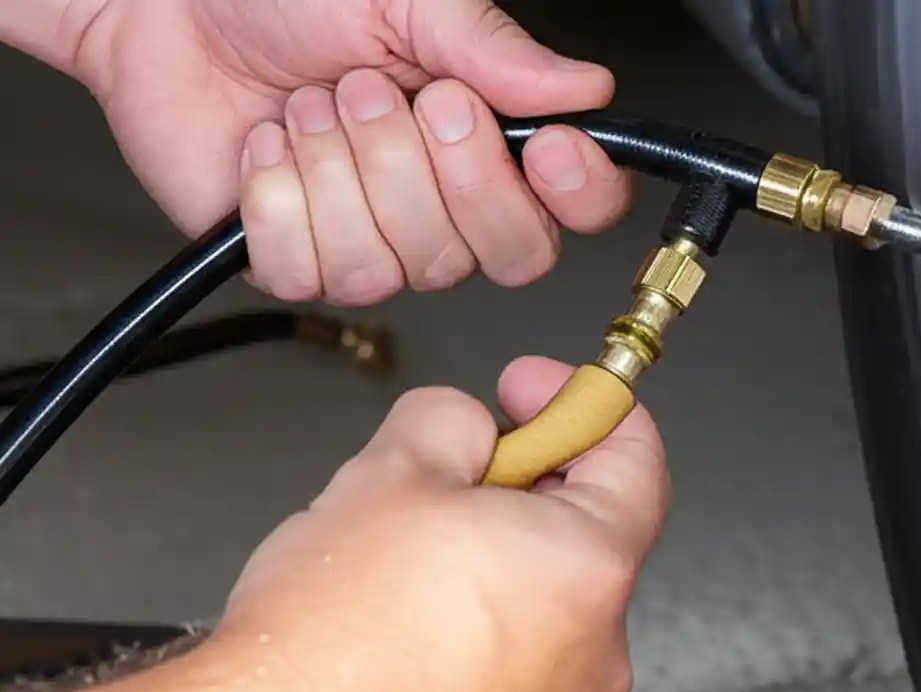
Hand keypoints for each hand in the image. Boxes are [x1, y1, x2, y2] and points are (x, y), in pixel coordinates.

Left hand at [74, 0, 632, 302]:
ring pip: (399, 267)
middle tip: (379, 92)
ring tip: (309, 107)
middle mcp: (446, 204)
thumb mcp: (407, 2)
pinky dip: (279, 198)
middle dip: (430, 171)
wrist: (172, 8)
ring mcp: (377, 243)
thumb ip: (496, 52)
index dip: (579, 194)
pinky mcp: (301, 263)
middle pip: (504, 254)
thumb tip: (586, 89)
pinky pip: (312, 273)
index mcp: (493, 139)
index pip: (584, 207)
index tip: (549, 148)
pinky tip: (270, 149)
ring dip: (341, 171)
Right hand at [207, 356, 666, 691]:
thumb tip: (466, 422)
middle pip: (586, 523)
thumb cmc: (334, 645)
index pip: (636, 455)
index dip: (581, 402)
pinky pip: (518, 645)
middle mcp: (597, 643)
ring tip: (413, 546)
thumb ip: (451, 420)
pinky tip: (412, 608)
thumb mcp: (389, 474)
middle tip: (459, 462)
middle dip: (522, 475)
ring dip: (493, 546)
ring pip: (544, 587)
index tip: (534, 389)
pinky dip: (479, 611)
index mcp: (587, 565)